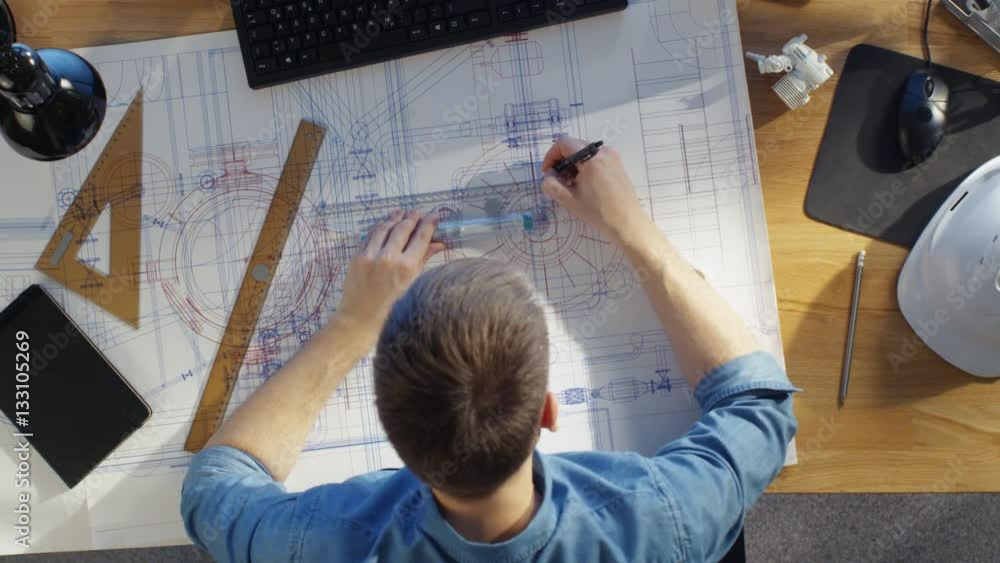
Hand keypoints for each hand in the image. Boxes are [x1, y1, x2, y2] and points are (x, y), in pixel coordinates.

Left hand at [337, 210, 444, 328]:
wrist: (361, 315)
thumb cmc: (391, 303)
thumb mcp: (411, 282)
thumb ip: (423, 259)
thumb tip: (439, 243)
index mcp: (407, 267)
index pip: (421, 238)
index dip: (429, 224)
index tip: (434, 216)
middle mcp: (389, 258)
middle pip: (403, 228)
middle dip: (412, 217)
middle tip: (417, 211)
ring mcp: (371, 255)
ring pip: (386, 227)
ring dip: (395, 217)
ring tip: (402, 212)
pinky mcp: (358, 255)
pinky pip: (371, 234)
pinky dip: (380, 225)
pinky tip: (386, 222)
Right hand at [540, 137, 652, 245]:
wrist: (628, 223)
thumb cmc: (599, 213)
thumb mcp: (570, 201)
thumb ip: (552, 185)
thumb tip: (548, 176)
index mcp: (592, 158)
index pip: (563, 143)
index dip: (551, 156)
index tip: (548, 173)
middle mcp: (603, 152)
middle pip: (574, 145)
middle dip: (561, 161)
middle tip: (558, 181)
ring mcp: (612, 156)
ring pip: (584, 152)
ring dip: (572, 164)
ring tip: (571, 184)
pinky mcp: (616, 163)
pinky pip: (595, 157)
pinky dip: (584, 166)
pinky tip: (584, 184)